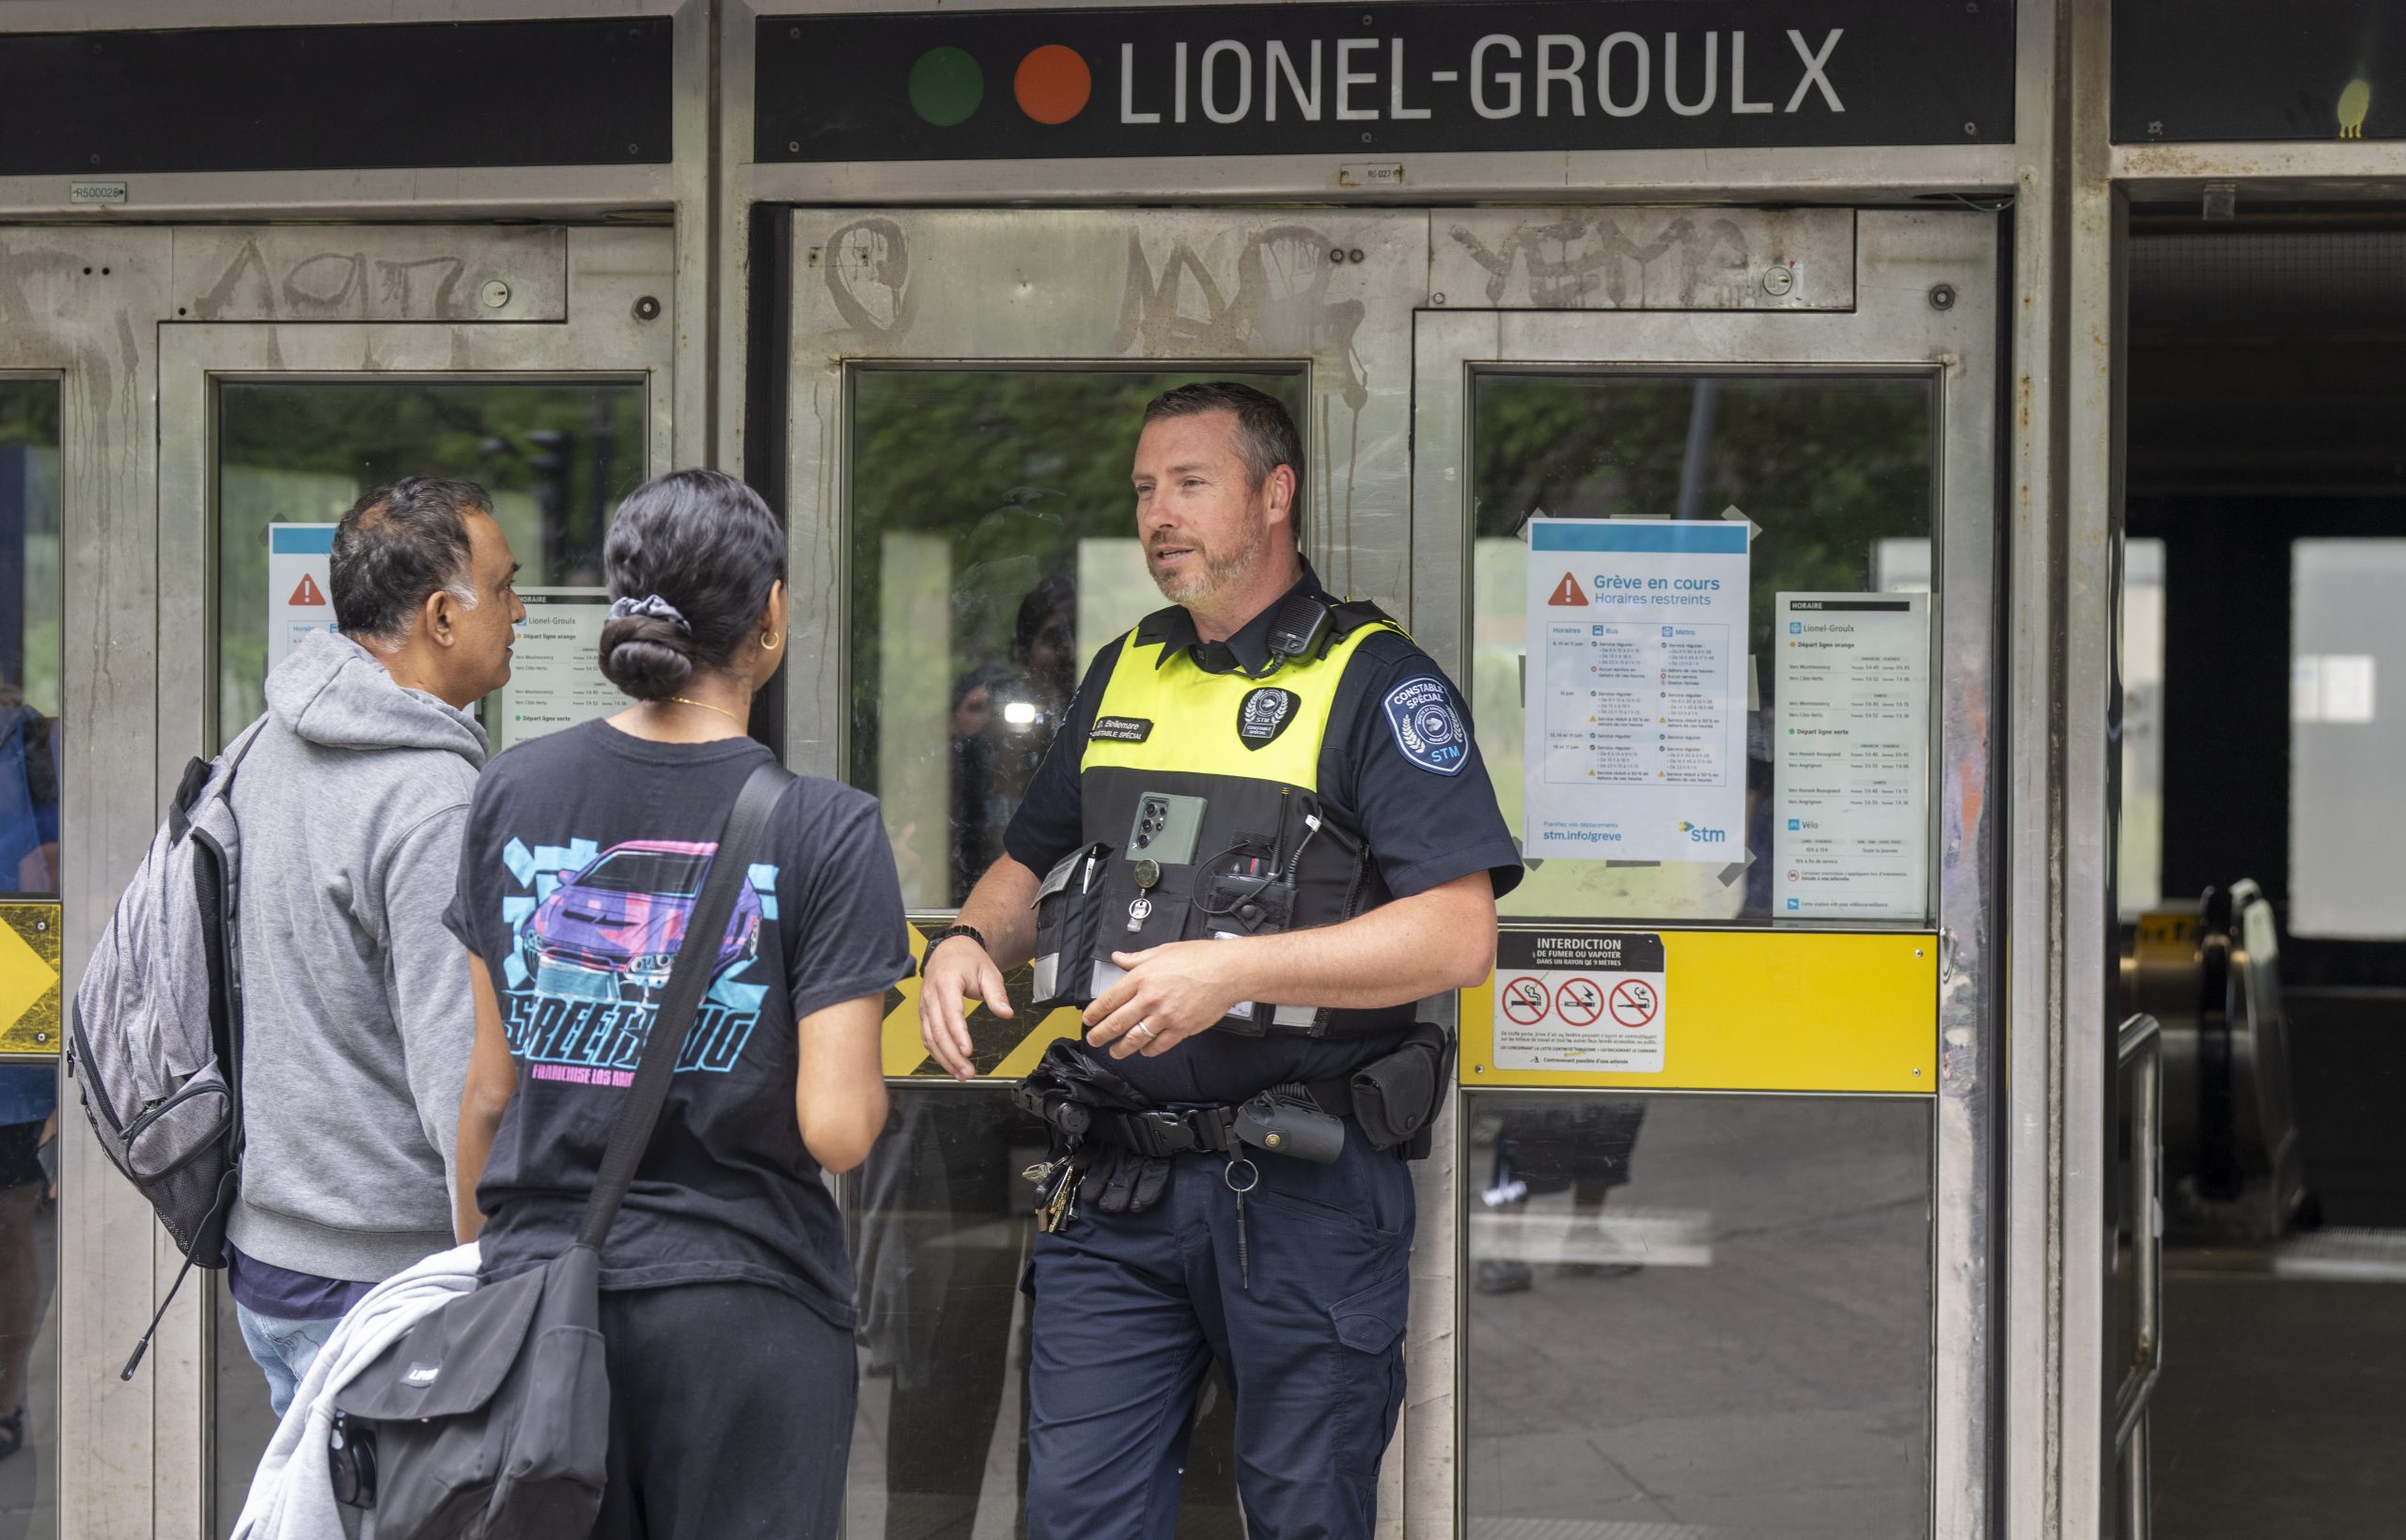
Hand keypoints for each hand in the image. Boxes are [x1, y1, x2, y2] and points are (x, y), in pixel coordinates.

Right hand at [917, 934, 1012, 1081]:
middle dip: (952, 1055)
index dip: (958, 1034)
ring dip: (944, 1059)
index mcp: (946, 982)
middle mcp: (930, 995)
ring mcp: (924, 1005)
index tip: (968, 1052)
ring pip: (930, 1038)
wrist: (950, 950)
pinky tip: (949, 1065)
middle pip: (938, 1031)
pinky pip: (927, 1036)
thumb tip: (1006, 1013)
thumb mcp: (989, 972)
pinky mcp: (924, 1014)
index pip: (950, 1013)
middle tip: (968, 1072)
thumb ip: (997, 994)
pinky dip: (937, 1053)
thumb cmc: (969, 960)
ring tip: (961, 1074)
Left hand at [1083, 941, 1246, 1058]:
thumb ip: (1137, 958)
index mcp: (1142, 977)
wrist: (1228, 972)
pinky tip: (1144, 1050)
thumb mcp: (1162, 951)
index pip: (1109, 999)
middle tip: (1094, 1040)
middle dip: (1100, 1035)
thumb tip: (1119, 957)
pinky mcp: (1181, 1029)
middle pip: (1116, 1023)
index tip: (1088, 1020)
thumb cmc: (1200, 959)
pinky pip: (1158, 1045)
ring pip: (1134, 1039)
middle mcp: (1150, 998)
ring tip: (1115, 1051)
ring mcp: (1165, 1016)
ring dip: (1121, 1048)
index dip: (1094, 1013)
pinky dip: (1148, 1050)